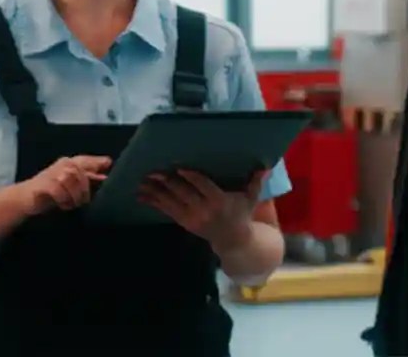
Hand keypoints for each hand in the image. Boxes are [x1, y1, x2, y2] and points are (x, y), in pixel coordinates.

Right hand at [19, 155, 110, 215]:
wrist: (23, 199)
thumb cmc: (48, 192)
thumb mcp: (69, 185)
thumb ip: (85, 179)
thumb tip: (104, 176)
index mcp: (67, 163)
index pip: (84, 160)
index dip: (96, 161)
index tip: (108, 164)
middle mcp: (60, 165)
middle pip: (80, 172)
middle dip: (84, 188)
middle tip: (82, 201)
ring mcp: (51, 174)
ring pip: (70, 179)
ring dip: (74, 194)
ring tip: (72, 203)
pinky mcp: (44, 184)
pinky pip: (58, 190)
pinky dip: (63, 199)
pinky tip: (63, 205)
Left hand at [138, 168, 268, 250]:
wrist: (234, 241)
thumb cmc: (241, 213)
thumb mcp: (251, 199)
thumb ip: (256, 182)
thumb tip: (266, 166)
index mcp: (219, 201)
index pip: (203, 187)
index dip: (191, 177)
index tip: (180, 168)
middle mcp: (204, 210)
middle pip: (183, 193)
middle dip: (167, 182)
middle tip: (153, 170)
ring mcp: (192, 218)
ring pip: (170, 202)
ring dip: (155, 192)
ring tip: (142, 181)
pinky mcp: (184, 222)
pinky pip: (166, 211)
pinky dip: (153, 202)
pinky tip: (141, 195)